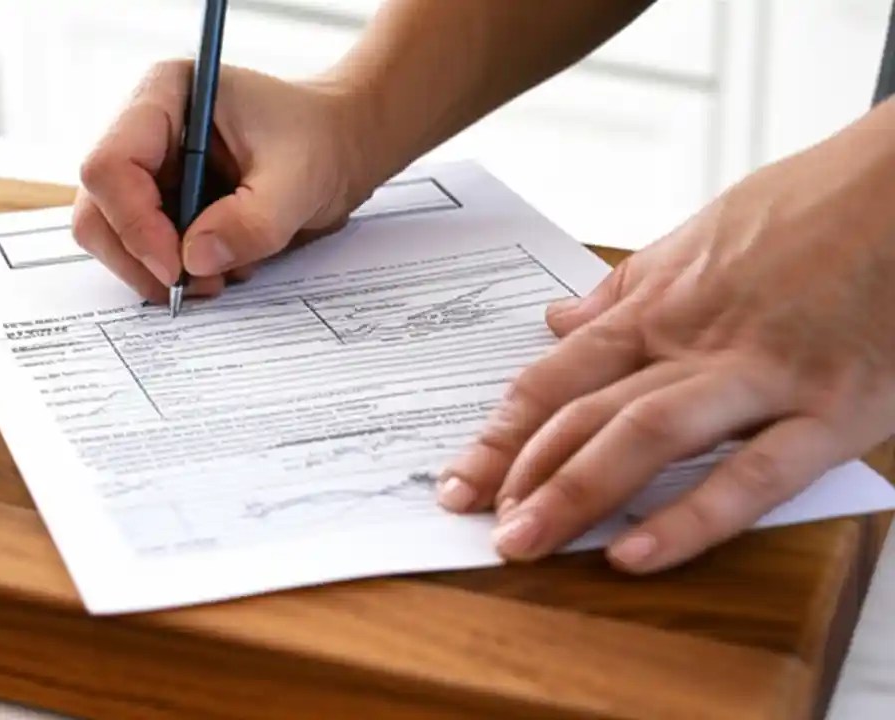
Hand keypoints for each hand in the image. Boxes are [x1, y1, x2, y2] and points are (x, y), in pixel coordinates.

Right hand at [73, 61, 363, 303]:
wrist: (337, 148)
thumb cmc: (318, 139)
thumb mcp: (299, 179)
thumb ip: (251, 220)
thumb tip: (193, 260)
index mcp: (165, 96)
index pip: (111, 164)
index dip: (135, 223)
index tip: (177, 266)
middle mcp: (143, 132)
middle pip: (98, 208)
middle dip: (141, 257)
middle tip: (192, 287)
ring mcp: (147, 171)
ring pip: (112, 237)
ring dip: (157, 272)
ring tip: (216, 279)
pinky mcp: (158, 205)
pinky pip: (140, 251)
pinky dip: (173, 273)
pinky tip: (219, 267)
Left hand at [437, 108, 894, 572]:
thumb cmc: (812, 206)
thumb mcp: (700, 233)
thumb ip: (625, 287)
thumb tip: (560, 319)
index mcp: (659, 304)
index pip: (556, 376)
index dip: (500, 431)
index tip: (460, 476)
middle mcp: (694, 341)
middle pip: (584, 411)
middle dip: (521, 472)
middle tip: (477, 522)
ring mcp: (761, 377)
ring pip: (645, 437)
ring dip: (576, 493)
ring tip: (526, 544)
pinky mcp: (833, 412)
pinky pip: (751, 474)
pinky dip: (690, 519)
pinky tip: (634, 554)